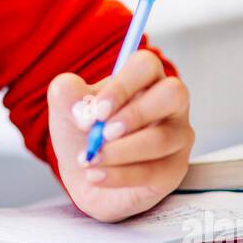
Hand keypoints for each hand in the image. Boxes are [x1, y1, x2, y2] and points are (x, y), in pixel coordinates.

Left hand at [46, 49, 193, 222]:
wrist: (85, 176)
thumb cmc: (84, 136)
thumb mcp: (66, 111)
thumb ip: (66, 93)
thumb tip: (77, 98)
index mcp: (144, 79)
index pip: (146, 65)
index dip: (122, 87)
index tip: (96, 111)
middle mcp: (168, 103)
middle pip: (173, 93)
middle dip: (135, 114)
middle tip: (103, 133)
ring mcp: (177, 136)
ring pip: (162, 139)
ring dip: (121, 151)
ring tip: (92, 159)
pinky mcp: (174, 168)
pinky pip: (155, 172)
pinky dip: (120, 176)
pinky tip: (97, 175)